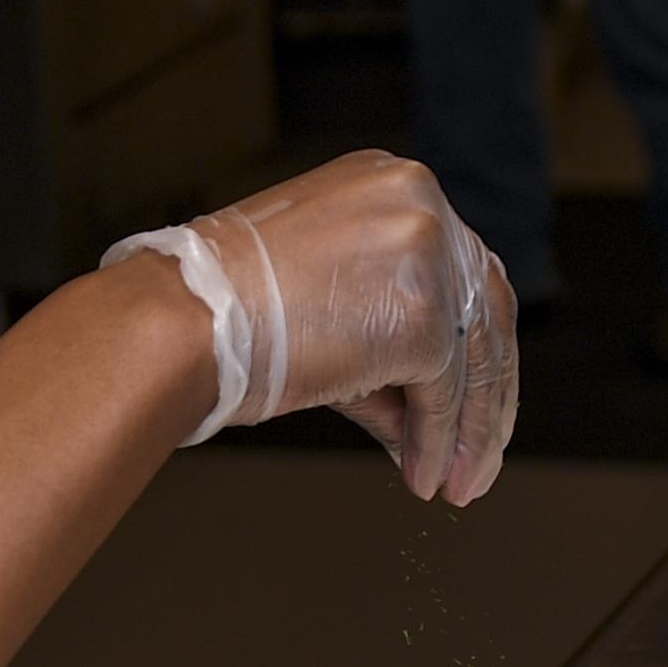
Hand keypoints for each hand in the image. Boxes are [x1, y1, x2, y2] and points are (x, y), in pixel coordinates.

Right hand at [103, 152, 519, 504]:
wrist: (182, 317)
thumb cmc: (222, 310)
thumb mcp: (319, 297)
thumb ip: (382, 340)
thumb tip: (421, 417)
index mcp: (394, 184)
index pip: (462, 268)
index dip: (472, 342)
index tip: (469, 397)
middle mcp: (422, 204)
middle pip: (485, 310)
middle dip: (484, 395)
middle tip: (477, 457)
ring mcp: (427, 257)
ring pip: (473, 358)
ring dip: (468, 432)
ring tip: (456, 483)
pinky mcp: (423, 317)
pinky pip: (445, 394)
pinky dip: (437, 442)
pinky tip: (423, 476)